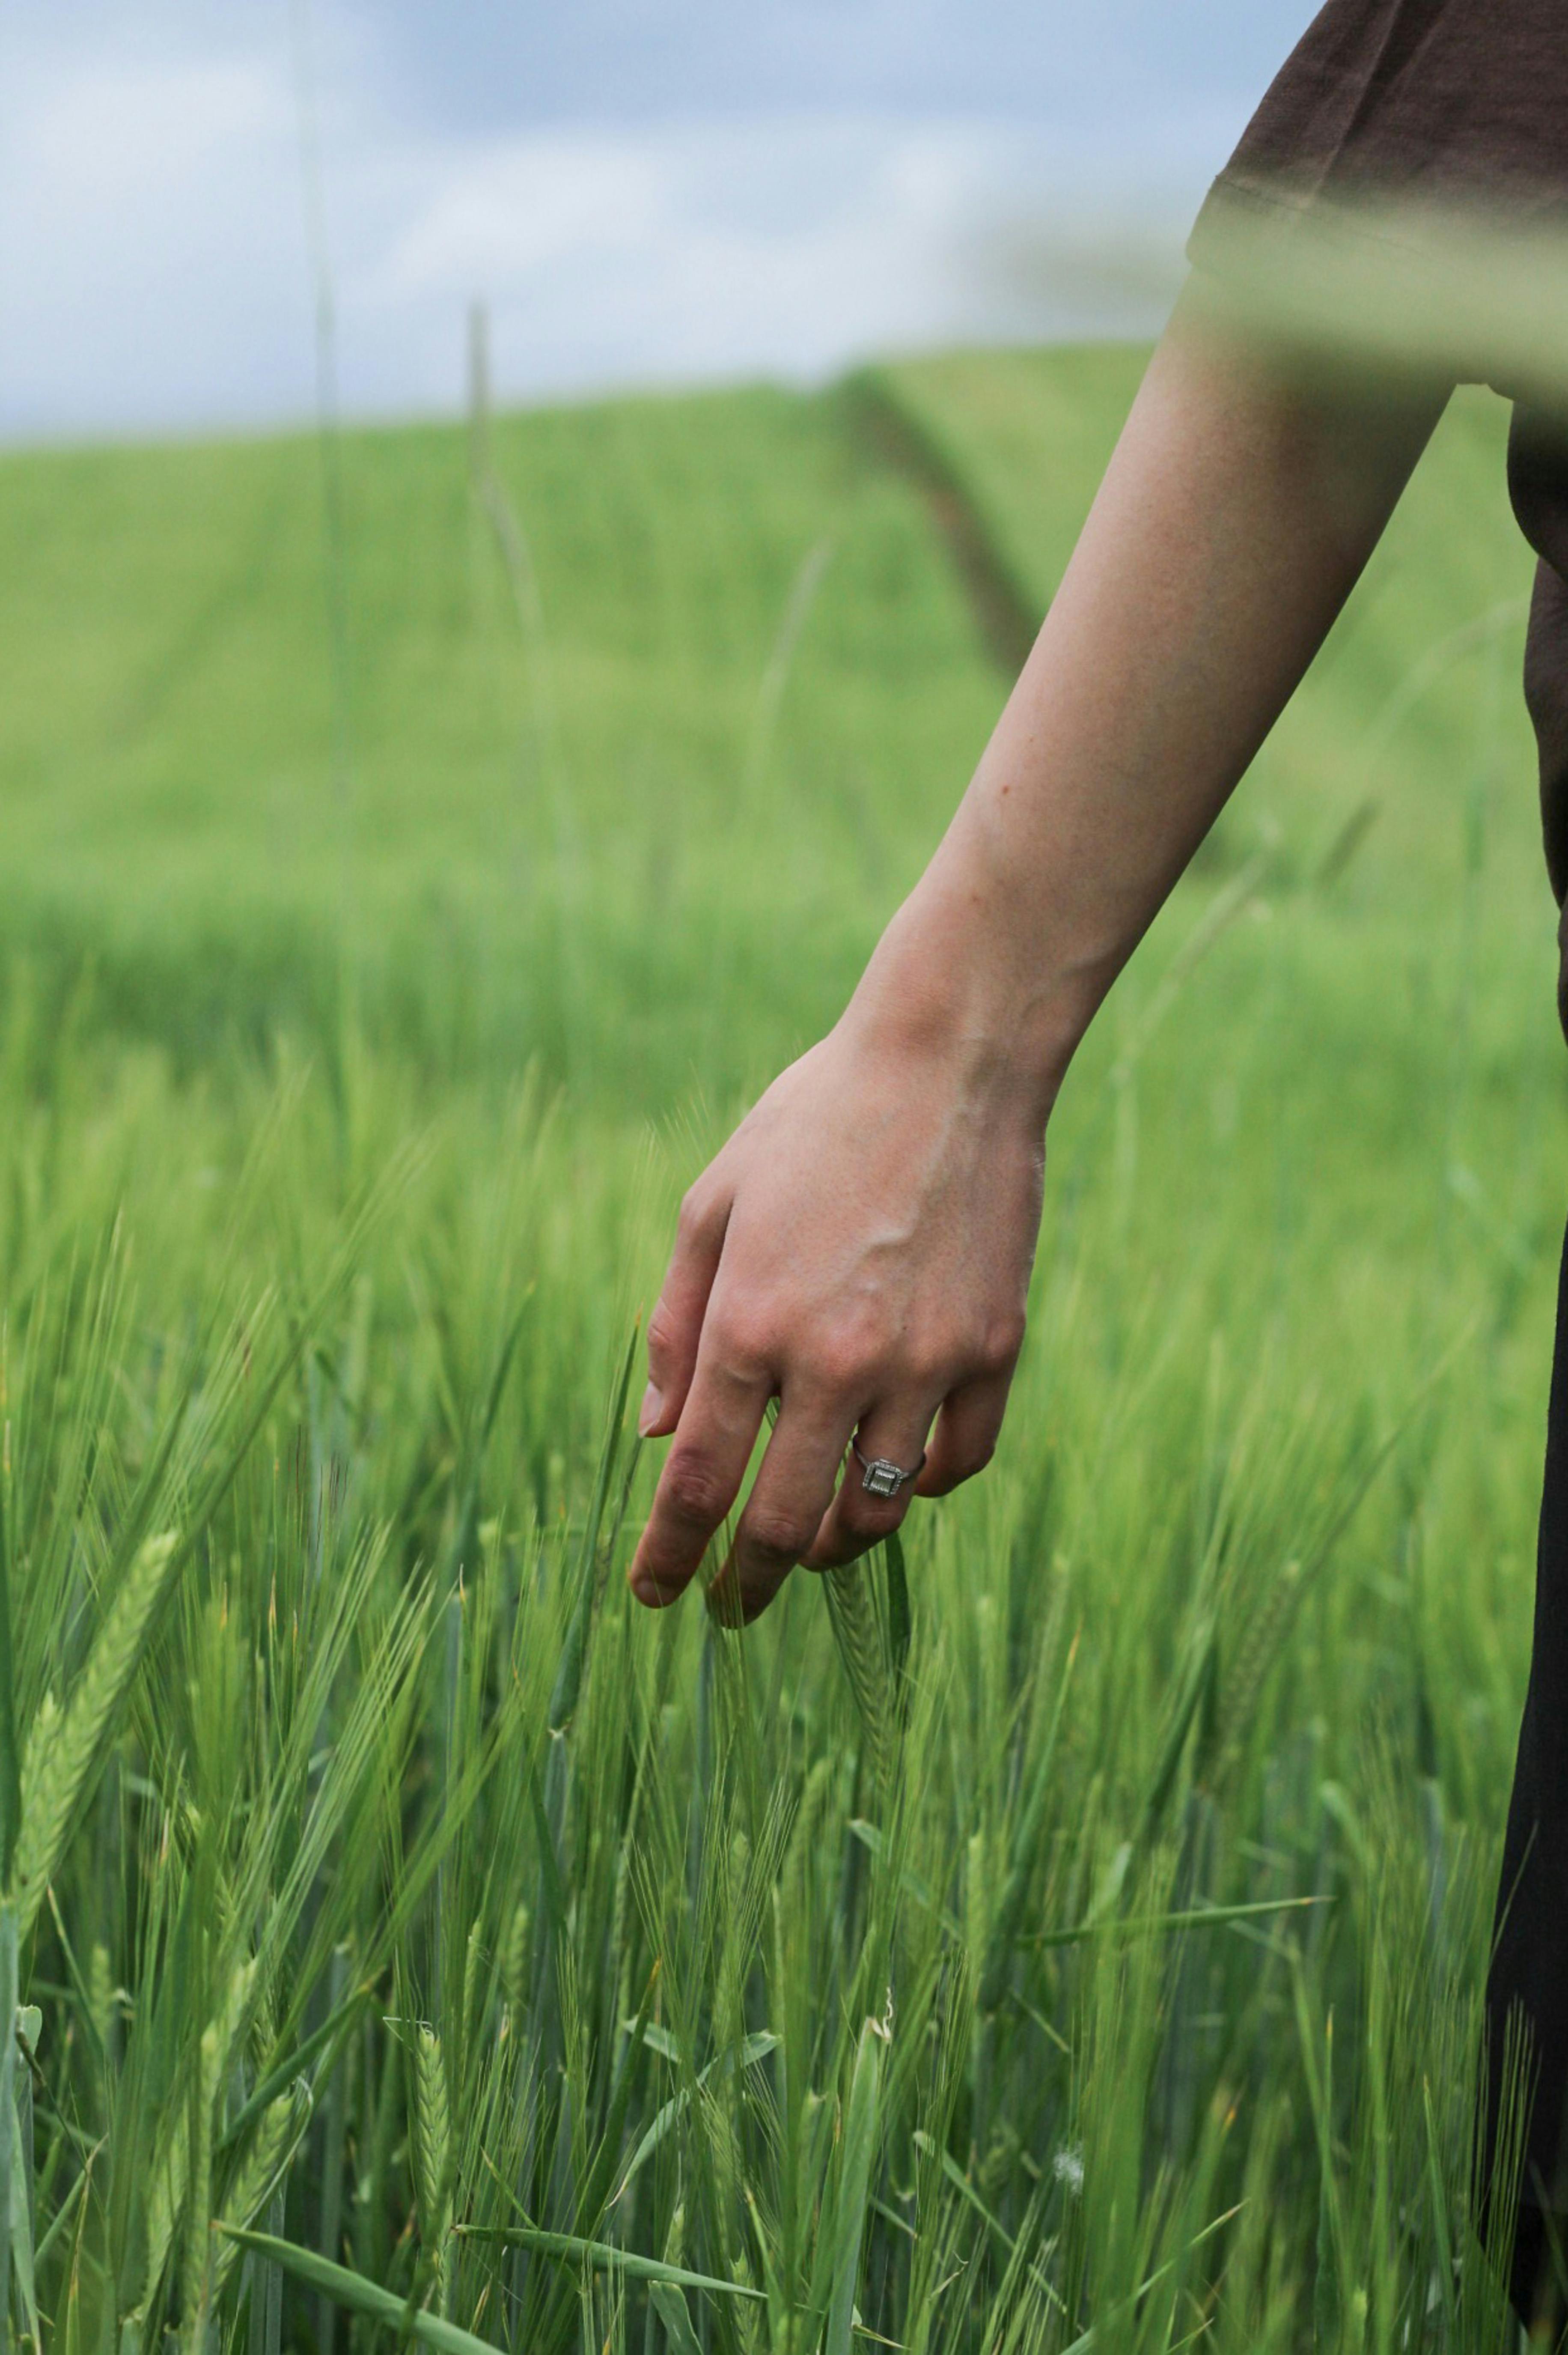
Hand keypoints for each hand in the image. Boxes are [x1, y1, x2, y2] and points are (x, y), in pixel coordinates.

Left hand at [627, 998, 1046, 1624]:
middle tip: (734, 1603)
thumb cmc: (813, 1123)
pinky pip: (959, 1461)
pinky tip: (898, 1474)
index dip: (669, 1554)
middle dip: (749, 1581)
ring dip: (836, 1544)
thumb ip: (676, 1327)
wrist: (950, 1064)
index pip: (695, 1481)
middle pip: (785, 1522)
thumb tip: (655, 1434)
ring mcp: (924, 1362)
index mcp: (750, 1323)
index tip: (654, 1594)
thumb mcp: (712, 1206)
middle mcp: (835, 1360)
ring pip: (878, 1508)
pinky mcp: (993, 1349)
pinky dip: (924, 1485)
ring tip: (814, 1544)